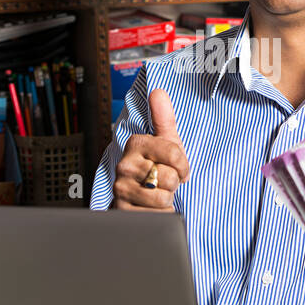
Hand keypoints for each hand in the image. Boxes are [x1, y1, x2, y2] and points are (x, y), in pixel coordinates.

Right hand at [113, 88, 189, 210]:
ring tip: (158, 193)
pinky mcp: (123, 210)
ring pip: (163, 197)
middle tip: (164, 181)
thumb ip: (163, 118)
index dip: (183, 165)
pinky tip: (152, 206)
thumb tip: (158, 91)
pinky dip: (161, 213)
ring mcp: (121, 189)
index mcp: (136, 145)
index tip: (179, 168)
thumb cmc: (157, 170)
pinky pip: (156, 213)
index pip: (174, 153)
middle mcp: (124, 165)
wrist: (141, 200)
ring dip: (167, 199)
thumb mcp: (165, 143)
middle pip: (169, 177)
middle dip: (174, 183)